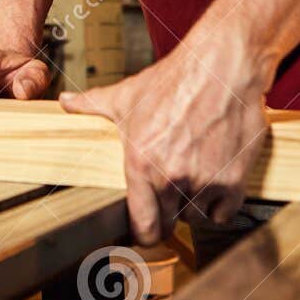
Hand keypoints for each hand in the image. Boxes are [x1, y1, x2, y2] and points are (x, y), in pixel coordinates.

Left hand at [60, 50, 268, 244]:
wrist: (222, 66)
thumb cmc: (174, 80)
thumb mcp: (127, 95)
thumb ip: (92, 105)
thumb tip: (65, 102)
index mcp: (142, 165)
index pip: (143, 226)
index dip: (143, 233)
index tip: (145, 229)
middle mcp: (172, 178)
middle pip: (170, 225)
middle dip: (168, 217)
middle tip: (169, 199)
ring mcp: (206, 181)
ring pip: (198, 216)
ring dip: (194, 205)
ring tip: (192, 178)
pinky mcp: (234, 179)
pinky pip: (225, 210)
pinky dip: (221, 202)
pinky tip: (215, 180)